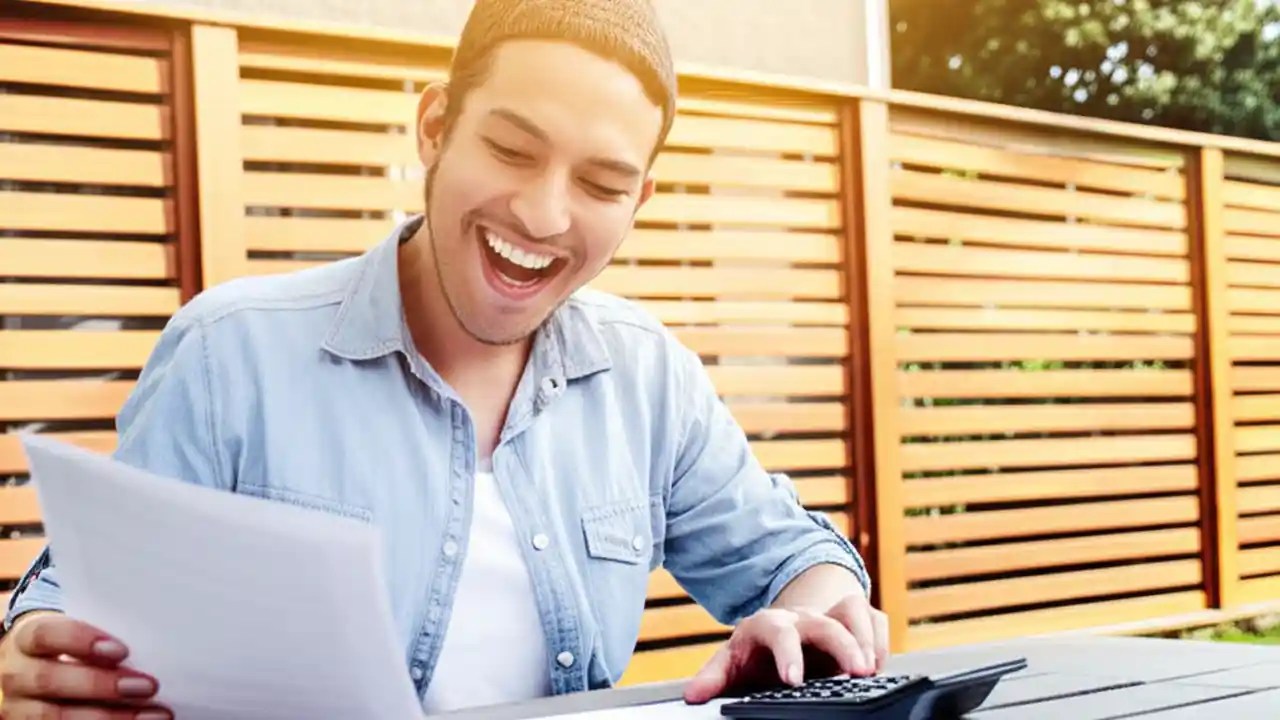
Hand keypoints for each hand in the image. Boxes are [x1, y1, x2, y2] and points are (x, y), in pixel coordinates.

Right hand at [0, 612, 170, 718]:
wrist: (40, 665)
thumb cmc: (75, 644)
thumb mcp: (81, 633)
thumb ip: (105, 635)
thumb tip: (159, 636)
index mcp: (27, 639)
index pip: (46, 634)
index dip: (81, 641)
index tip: (122, 650)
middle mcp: (16, 673)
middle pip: (50, 680)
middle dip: (101, 685)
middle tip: (149, 686)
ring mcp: (19, 707)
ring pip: (55, 717)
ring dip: (109, 717)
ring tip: (153, 714)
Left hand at [683, 592, 889, 703]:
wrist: (781, 630)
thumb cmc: (757, 653)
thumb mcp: (732, 664)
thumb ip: (714, 678)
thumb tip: (694, 696)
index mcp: (769, 625)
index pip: (778, 631)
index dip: (788, 653)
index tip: (794, 680)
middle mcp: (802, 617)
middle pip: (824, 621)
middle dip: (842, 645)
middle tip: (856, 673)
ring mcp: (829, 616)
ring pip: (854, 610)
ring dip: (866, 638)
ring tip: (871, 669)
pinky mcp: (854, 621)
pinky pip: (874, 618)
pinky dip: (880, 640)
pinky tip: (880, 665)